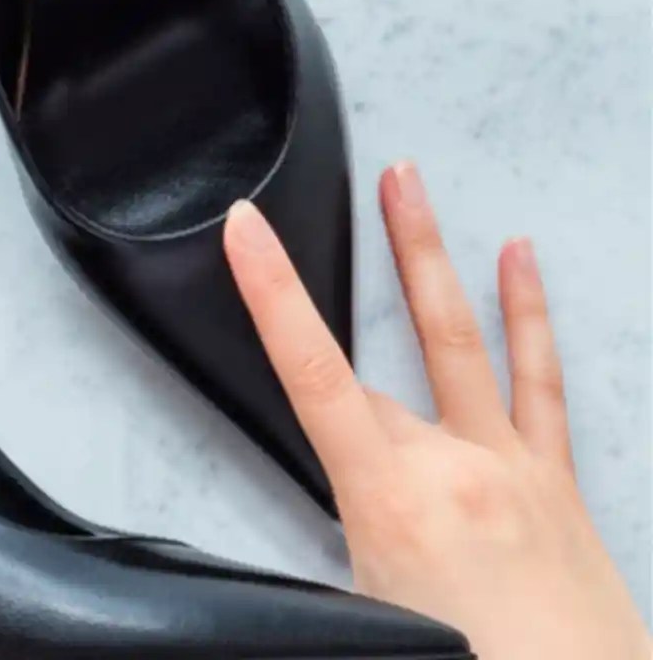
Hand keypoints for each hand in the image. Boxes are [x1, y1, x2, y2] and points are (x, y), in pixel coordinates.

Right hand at [223, 162, 649, 659]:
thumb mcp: (363, 617)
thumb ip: (326, 567)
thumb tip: (300, 559)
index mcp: (390, 498)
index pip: (313, 374)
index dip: (274, 295)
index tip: (249, 233)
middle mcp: (450, 463)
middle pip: (369, 370)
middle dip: (337, 280)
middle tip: (296, 209)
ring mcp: (508, 461)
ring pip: (458, 339)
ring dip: (426, 257)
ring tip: (408, 184)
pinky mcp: (552, 476)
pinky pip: (538, 380)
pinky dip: (527, 315)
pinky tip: (520, 262)